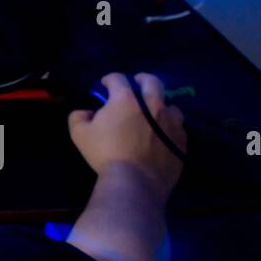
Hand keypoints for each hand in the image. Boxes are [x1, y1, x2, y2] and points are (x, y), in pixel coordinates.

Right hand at [69, 72, 185, 202]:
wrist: (135, 181)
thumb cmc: (105, 153)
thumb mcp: (79, 133)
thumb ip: (79, 116)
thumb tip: (87, 113)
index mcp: (126, 99)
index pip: (118, 78)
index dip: (109, 79)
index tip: (105, 86)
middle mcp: (153, 105)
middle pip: (152, 81)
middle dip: (142, 80)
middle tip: (135, 86)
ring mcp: (171, 122)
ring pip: (171, 105)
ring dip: (161, 106)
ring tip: (154, 115)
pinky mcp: (181, 140)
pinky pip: (178, 128)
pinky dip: (169, 127)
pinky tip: (162, 136)